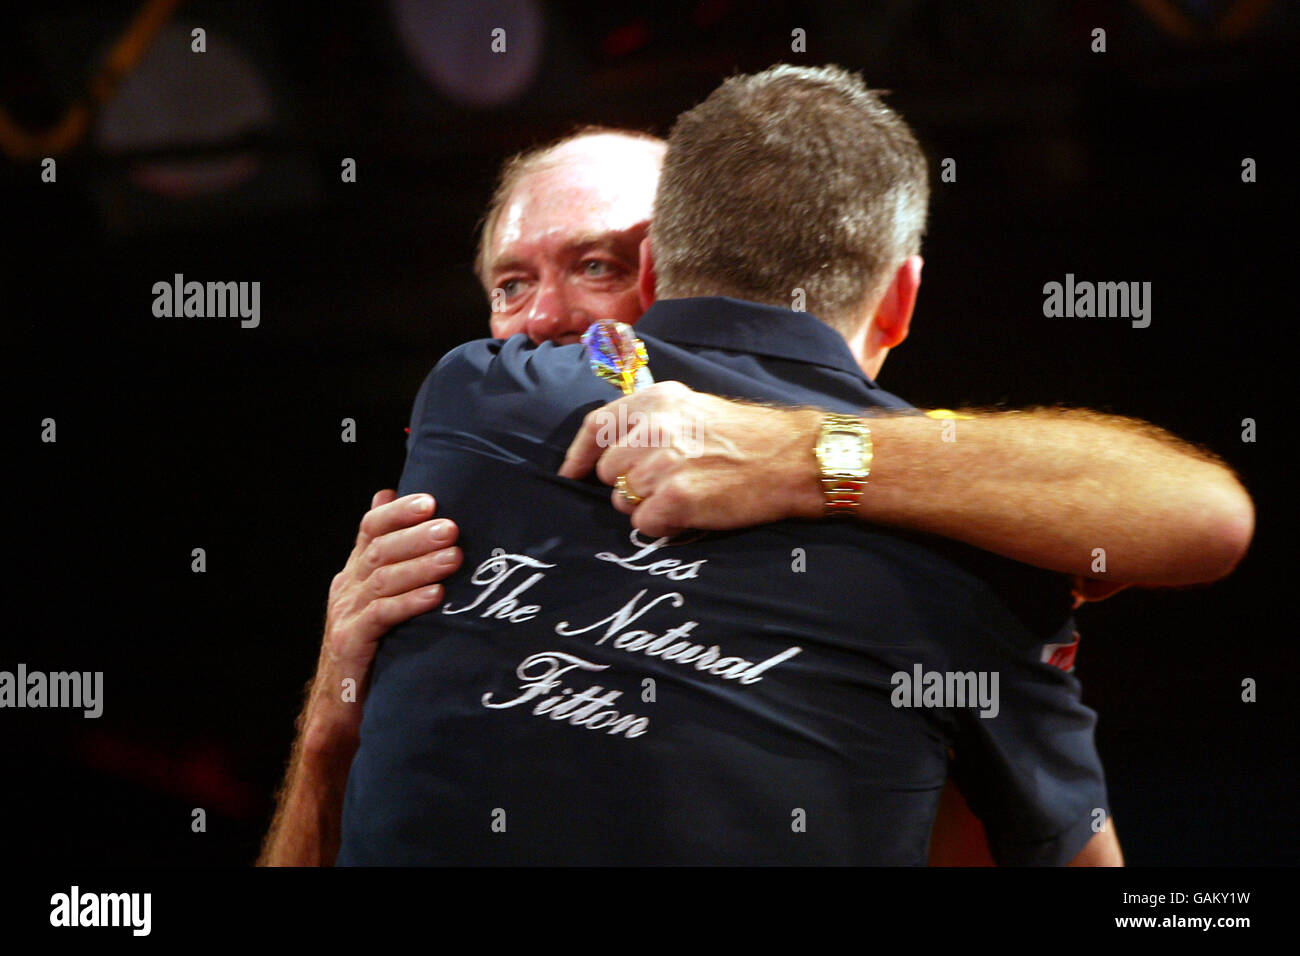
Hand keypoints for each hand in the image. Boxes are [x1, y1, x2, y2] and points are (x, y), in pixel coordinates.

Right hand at [324, 490, 462, 670]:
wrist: (341, 704)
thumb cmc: (374, 645)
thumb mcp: (380, 595)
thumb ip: (386, 552)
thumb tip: (387, 493)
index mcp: (355, 571)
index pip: (371, 528)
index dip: (399, 512)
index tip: (431, 500)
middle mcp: (347, 586)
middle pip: (380, 550)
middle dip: (417, 536)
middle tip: (450, 527)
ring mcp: (345, 613)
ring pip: (383, 580)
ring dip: (421, 566)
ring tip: (454, 557)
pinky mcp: (350, 642)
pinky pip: (381, 616)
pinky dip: (409, 603)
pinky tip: (435, 595)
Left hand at [558, 381, 823, 537]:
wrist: (792, 458)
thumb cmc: (744, 437)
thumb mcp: (691, 408)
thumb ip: (647, 422)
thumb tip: (603, 452)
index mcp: (655, 401)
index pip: (596, 426)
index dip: (580, 455)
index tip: (573, 473)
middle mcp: (654, 427)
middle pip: (609, 470)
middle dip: (630, 482)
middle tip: (668, 481)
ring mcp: (663, 463)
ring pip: (624, 499)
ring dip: (648, 505)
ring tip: (686, 494)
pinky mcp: (677, 497)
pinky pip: (644, 523)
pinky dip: (663, 525)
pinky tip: (691, 512)